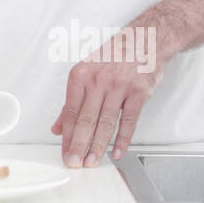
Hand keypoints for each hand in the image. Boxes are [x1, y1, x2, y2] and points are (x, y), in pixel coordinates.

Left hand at [50, 25, 165, 167]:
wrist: (145, 40)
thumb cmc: (114, 56)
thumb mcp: (87, 72)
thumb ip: (72, 101)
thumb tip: (58, 126)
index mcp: (81, 75)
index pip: (70, 111)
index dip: (66, 135)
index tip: (64, 151)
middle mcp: (98, 80)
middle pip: (86, 119)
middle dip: (78, 145)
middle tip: (74, 162)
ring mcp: (119, 86)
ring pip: (105, 122)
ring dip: (98, 145)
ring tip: (92, 161)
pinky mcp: (138, 92)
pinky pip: (129, 121)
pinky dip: (122, 139)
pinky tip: (117, 152)